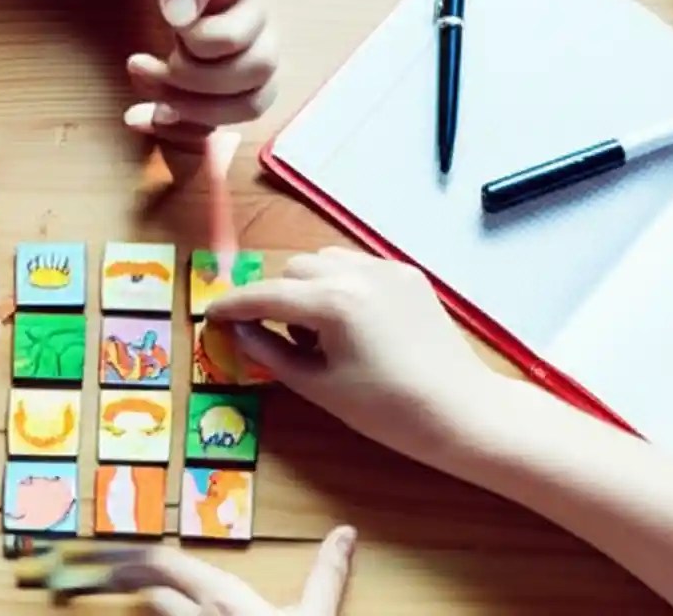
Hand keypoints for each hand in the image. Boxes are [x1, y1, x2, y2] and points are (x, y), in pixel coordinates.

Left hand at [113, 526, 355, 614]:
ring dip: (146, 607)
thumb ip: (326, 574)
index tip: (111, 550)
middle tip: (112, 571)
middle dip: (128, 577)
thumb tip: (345, 533)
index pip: (164, 565)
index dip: (133, 554)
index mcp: (223, 600)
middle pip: (150, 591)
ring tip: (132, 597)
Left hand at [123, 0, 277, 143]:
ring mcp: (241, 56)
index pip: (242, 45)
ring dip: (189, 112)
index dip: (201, 43)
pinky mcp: (218, 78)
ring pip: (244, 109)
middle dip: (193, 84)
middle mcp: (257, 30)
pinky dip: (181, 131)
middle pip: (254, 85)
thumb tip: (183, 13)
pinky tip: (142, 117)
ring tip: (143, 91)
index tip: (166, 19)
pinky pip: (220, 122)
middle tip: (141, 63)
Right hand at [205, 247, 499, 457]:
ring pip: (326, 262)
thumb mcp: (319, 387)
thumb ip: (271, 354)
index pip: (265, 295)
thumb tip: (239, 334)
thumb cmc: (387, 411)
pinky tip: (353, 326)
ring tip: (321, 334)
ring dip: (309, 288)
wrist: (461, 411)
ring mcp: (387, 269)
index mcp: (333, 302)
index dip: (232, 306)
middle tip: (282, 339)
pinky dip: (341, 287)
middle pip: (294, 270)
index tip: (211, 316)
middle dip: (277, 298)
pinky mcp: (408, 276)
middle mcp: (358, 272)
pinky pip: (358, 267)